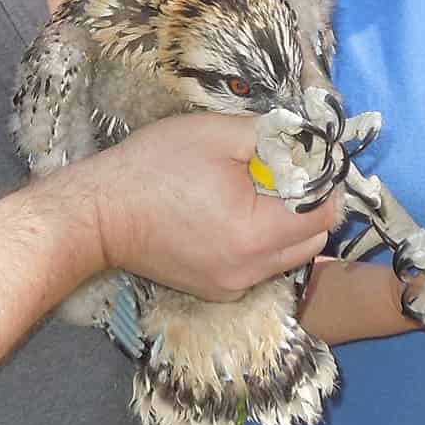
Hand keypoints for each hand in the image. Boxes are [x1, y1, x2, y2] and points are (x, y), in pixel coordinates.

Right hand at [84, 112, 342, 302]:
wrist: (99, 213)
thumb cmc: (153, 167)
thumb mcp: (216, 133)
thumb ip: (272, 136)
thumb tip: (306, 140)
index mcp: (255, 233)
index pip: (324, 215)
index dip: (325, 182)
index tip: (309, 159)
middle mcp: (250, 271)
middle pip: (312, 242)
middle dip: (309, 205)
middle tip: (282, 173)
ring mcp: (232, 287)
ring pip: (287, 257)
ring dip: (285, 226)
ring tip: (253, 193)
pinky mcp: (215, 291)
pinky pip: (259, 267)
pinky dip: (259, 243)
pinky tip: (230, 216)